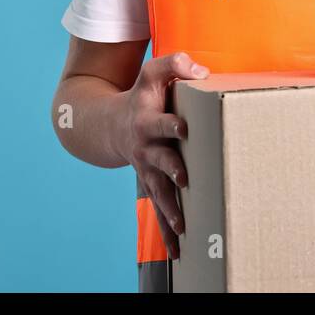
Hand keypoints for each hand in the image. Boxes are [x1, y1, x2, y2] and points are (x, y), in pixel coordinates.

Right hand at [123, 50, 208, 258]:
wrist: (112, 126)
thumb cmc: (143, 96)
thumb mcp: (152, 72)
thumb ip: (175, 63)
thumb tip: (202, 71)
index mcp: (149, 120)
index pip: (162, 121)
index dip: (172, 123)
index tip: (184, 126)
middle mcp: (147, 148)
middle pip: (160, 160)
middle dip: (171, 169)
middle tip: (184, 178)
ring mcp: (148, 169)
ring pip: (158, 192)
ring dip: (169, 208)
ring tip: (182, 226)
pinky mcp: (151, 184)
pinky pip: (159, 209)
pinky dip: (166, 231)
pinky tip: (177, 251)